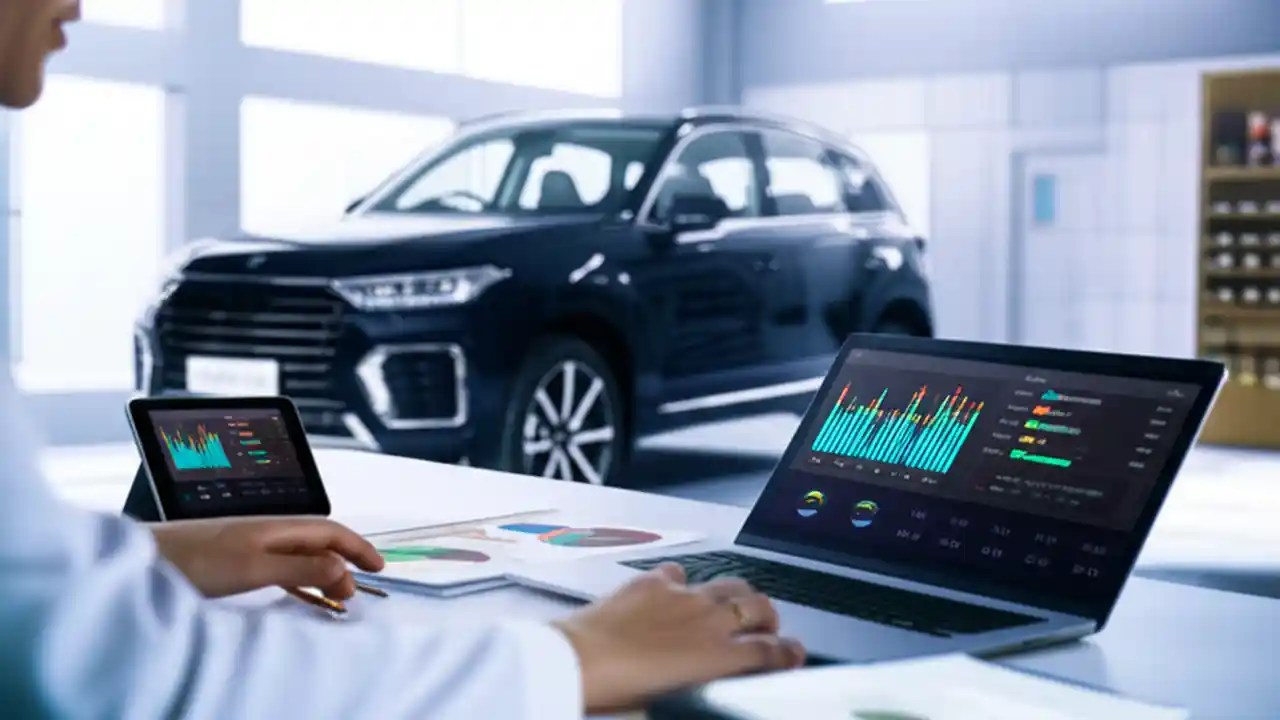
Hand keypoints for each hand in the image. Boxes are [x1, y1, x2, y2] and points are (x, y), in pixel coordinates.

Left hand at [149, 517, 384, 599]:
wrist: (144, 559)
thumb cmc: (194, 561)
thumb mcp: (254, 568)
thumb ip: (300, 567)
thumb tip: (341, 568)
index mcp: (277, 527)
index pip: (330, 531)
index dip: (357, 546)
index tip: (378, 566)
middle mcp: (267, 531)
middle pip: (317, 543)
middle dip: (341, 564)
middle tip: (352, 594)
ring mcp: (250, 544)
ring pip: (299, 556)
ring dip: (321, 573)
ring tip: (332, 596)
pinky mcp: (235, 560)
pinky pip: (279, 567)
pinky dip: (298, 579)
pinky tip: (297, 591)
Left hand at [553, 564, 804, 713]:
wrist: (576, 663)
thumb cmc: (619, 694)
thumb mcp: (675, 699)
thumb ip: (707, 682)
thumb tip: (716, 676)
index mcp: (720, 656)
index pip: (773, 650)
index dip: (789, 652)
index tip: (791, 654)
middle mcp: (709, 620)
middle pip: (760, 607)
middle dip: (768, 618)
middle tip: (764, 629)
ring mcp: (682, 595)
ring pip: (730, 583)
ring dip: (737, 596)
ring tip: (730, 606)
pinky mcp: (652, 581)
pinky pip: (680, 573)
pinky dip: (683, 583)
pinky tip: (674, 593)